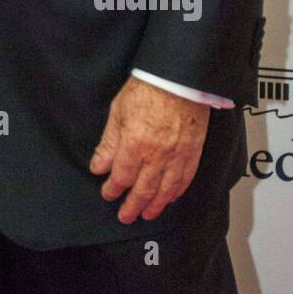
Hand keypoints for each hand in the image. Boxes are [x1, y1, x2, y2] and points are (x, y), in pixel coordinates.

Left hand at [89, 76, 208, 223]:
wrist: (177, 77)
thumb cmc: (148, 88)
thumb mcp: (118, 112)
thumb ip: (109, 143)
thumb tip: (99, 166)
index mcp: (135, 144)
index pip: (122, 177)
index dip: (113, 189)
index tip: (108, 193)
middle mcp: (157, 155)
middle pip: (143, 190)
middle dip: (132, 206)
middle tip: (125, 216)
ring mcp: (178, 155)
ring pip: (166, 190)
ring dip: (155, 205)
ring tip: (147, 214)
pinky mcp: (193, 151)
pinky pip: (186, 178)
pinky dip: (177, 192)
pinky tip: (171, 198)